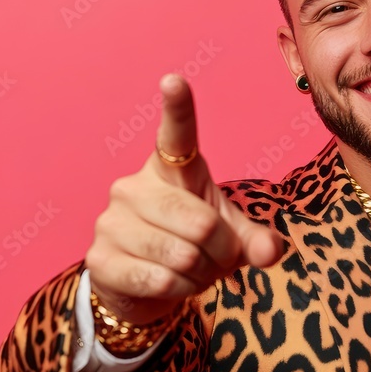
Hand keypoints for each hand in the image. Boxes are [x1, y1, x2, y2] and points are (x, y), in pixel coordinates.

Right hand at [85, 73, 283, 322]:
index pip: (176, 134)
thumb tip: (271, 252)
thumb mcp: (233, 239)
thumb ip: (258, 241)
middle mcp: (135, 186)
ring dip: (201, 274)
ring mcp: (111, 220)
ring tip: (193, 270)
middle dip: (222, 252)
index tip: (174, 80)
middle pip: (202, 223)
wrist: (145, 286)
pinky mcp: (99, 258)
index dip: (177, 108)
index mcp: (171, 168)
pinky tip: (171, 283)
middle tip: (216, 259)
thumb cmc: (194, 246)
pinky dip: (179, 291)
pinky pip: (159, 280)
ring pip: (182, 255)